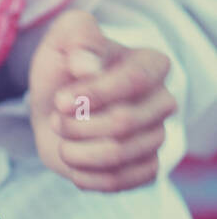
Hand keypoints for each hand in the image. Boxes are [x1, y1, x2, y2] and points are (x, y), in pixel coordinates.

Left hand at [29, 10, 176, 192]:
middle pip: (123, 123)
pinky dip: (87, 177)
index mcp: (151, 64)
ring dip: (75, 152)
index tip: (60, 100)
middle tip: (56, 120)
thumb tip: (85, 63)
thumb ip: (78, 37)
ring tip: (62, 140)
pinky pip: (121, 181)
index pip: (134, 81)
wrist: (56, 109)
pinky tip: (73, 164)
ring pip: (118, 155)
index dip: (92, 94)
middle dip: (76, 126)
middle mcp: (162, 101)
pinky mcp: (146, 168)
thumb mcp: (63, 40)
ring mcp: (157, 136)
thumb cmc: (64, 70)